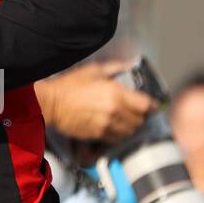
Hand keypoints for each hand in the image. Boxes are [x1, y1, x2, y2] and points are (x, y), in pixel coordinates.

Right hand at [41, 61, 156, 144]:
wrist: (51, 103)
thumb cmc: (70, 85)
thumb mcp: (93, 70)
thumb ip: (115, 67)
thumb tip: (130, 64)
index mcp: (116, 93)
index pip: (146, 105)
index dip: (152, 106)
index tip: (151, 106)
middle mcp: (115, 110)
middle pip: (140, 120)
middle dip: (139, 116)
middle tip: (134, 112)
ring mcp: (107, 124)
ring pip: (131, 131)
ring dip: (130, 126)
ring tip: (124, 121)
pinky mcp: (99, 134)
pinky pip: (118, 138)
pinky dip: (119, 135)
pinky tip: (113, 128)